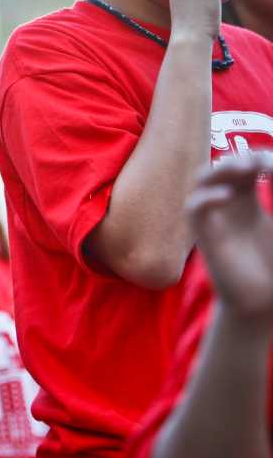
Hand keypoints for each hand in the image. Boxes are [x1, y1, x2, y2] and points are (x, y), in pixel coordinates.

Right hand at [187, 154, 272, 323]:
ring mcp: (214, 218)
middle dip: (241, 157)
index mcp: (247, 198)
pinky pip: (194, 207)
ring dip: (222, 169)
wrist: (262, 300)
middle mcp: (227, 204)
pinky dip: (207, 197)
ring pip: (203, 180)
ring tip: (247, 168)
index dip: (261, 157)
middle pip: (222, 166)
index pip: (246, 164)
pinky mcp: (204, 235)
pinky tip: (230, 197)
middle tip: (263, 161)